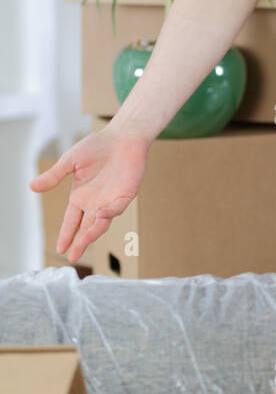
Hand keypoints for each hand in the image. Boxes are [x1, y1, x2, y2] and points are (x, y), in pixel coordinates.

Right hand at [29, 125, 149, 263]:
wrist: (122, 136)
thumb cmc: (97, 146)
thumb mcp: (70, 161)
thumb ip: (54, 176)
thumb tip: (32, 186)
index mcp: (80, 197)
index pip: (71, 221)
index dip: (66, 235)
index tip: (59, 249)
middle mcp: (95, 203)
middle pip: (86, 228)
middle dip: (79, 242)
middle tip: (72, 256)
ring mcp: (111, 200)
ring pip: (101, 222)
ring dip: (93, 233)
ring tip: (83, 242)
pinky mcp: (126, 195)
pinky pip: (117, 208)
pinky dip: (110, 213)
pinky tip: (102, 215)